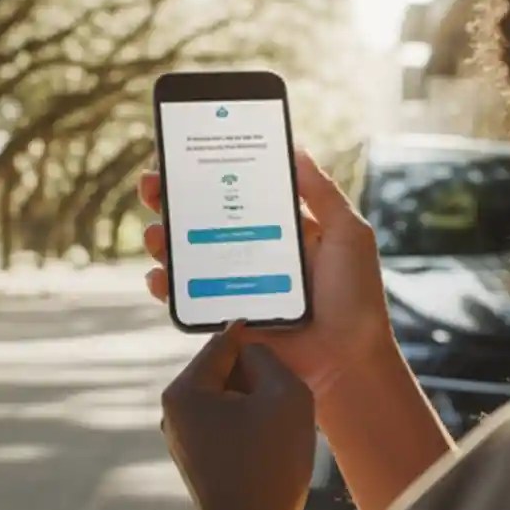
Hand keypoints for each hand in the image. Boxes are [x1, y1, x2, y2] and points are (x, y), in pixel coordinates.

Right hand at [139, 150, 396, 396]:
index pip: (235, 192)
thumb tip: (296, 149)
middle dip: (171, 200)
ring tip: (155, 232)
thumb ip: (322, 194)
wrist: (348, 360)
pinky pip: (186, 300)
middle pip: (201, 220)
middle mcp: (251, 253)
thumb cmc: (356, 297)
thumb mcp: (348, 234)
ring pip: (186, 257)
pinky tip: (158, 276)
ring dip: (161, 239)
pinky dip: (165, 287)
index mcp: (279, 229)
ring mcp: (234, 286)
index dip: (207, 174)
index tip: (183, 155)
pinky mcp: (224, 319)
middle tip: (152, 185)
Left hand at [162, 322, 314, 509]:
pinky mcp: (195, 459)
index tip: (277, 333)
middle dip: (254, 377)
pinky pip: (224, 425)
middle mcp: (173, 412)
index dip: (255, 338)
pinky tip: (267, 446)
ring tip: (276, 425)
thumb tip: (253, 352)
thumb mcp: (285, 394)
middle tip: (281, 392)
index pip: (223, 343)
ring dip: (253, 402)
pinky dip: (247, 425)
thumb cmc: (270, 464)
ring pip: (225, 399)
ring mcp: (181, 438)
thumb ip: (268, 358)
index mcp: (184, 391)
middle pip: (221, 371)